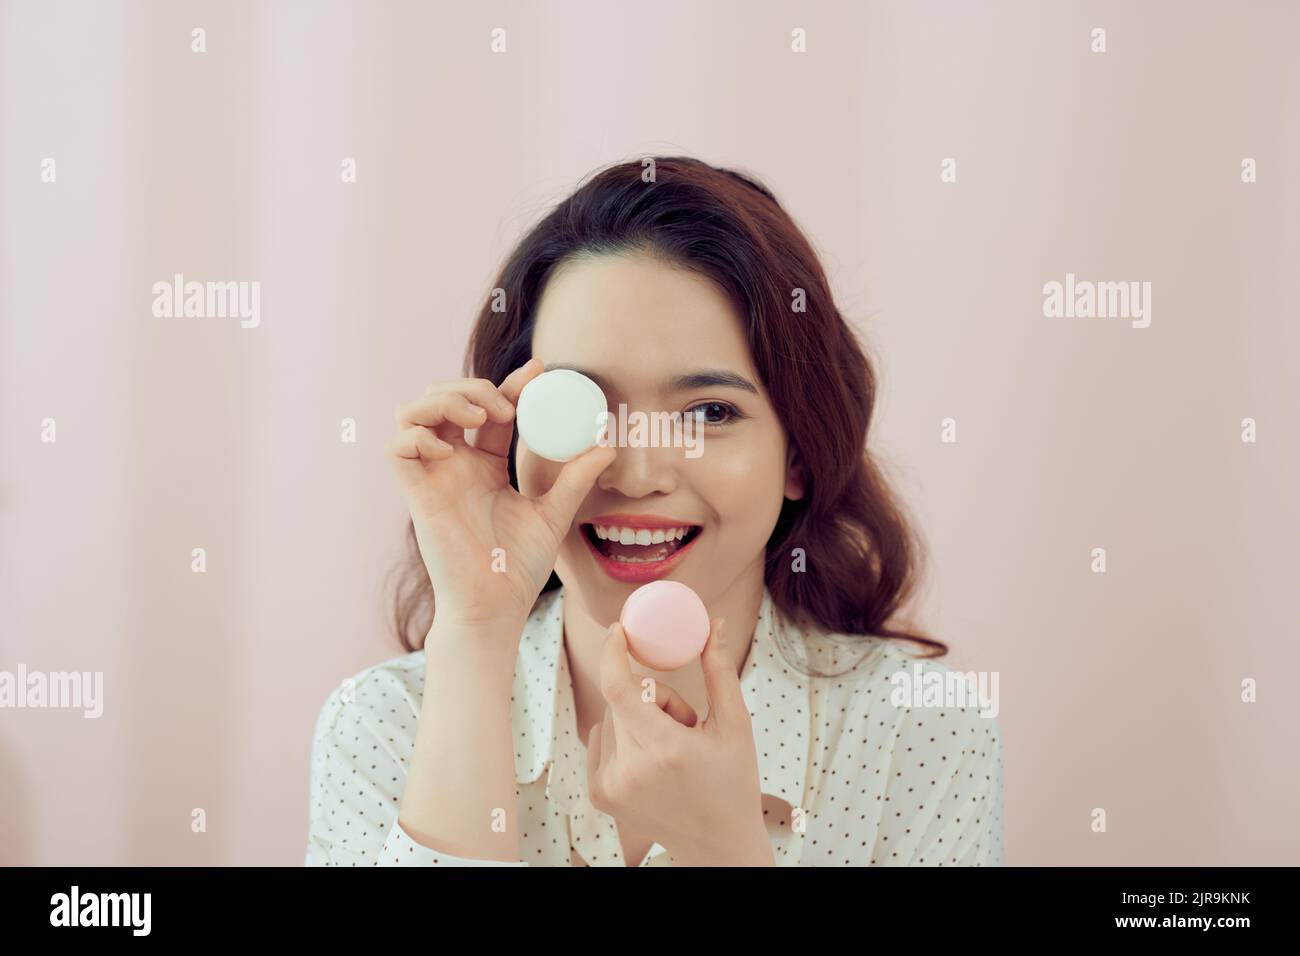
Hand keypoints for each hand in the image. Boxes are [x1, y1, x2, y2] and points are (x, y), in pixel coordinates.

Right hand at [385, 358, 616, 640]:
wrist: (496, 606)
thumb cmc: (518, 567)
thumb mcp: (555, 513)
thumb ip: (576, 477)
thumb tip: (607, 443)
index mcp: (483, 464)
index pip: (490, 409)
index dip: (508, 383)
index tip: (538, 370)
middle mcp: (454, 464)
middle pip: (444, 399)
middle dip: (471, 386)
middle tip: (505, 407)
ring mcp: (433, 477)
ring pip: (413, 413)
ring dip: (443, 400)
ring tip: (477, 417)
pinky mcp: (416, 495)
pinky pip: (397, 448)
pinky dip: (417, 436)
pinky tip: (449, 449)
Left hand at [586, 619, 774, 866]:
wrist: (718, 847)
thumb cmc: (733, 784)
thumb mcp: (735, 726)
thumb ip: (719, 671)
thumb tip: (713, 625)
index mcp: (664, 749)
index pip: (619, 686)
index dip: (613, 651)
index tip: (618, 630)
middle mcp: (629, 769)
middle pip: (623, 699)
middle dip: (652, 697)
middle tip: (685, 723)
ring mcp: (610, 785)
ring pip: (613, 719)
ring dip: (639, 719)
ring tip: (672, 750)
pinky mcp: (600, 794)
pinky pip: (603, 741)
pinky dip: (625, 739)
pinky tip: (653, 764)